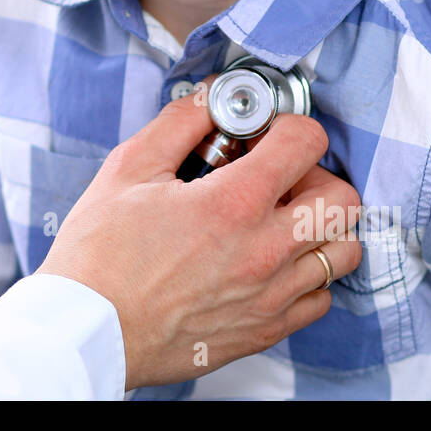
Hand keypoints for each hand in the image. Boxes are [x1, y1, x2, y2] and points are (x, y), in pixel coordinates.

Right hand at [36, 74, 361, 390]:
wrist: (87, 332)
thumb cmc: (99, 255)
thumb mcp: (129, 168)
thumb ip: (180, 123)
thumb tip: (212, 97)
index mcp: (232, 204)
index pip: (306, 142)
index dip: (287, 126)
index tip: (263, 135)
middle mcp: (264, 251)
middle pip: (342, 199)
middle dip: (315, 174)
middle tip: (277, 176)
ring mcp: (270, 295)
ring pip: (343, 251)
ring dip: (320, 225)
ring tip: (281, 220)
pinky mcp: (264, 330)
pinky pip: (321, 297)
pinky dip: (308, 274)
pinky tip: (271, 262)